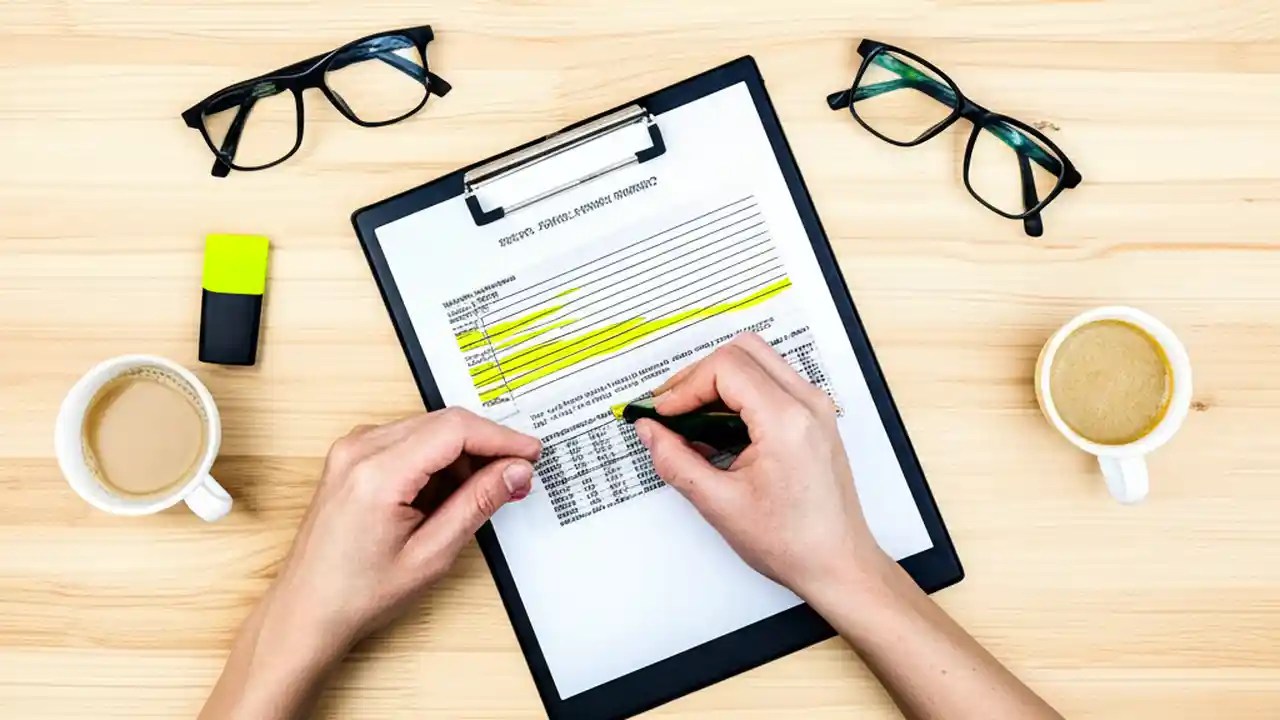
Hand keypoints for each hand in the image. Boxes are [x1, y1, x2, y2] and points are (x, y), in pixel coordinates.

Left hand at [202, 409, 540, 719]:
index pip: (455, 430)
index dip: (501, 438)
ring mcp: (351, 450)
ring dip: (462, 452)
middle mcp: (359, 451)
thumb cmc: (356, 593)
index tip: (529, 453)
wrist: (307, 609)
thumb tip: (514, 472)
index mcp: (377, 474)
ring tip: (482, 492)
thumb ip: (476, 505)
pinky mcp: (352, 456)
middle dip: (486, 445)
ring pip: (428, 428)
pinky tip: (450, 489)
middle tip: (515, 476)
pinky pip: (408, 438)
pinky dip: (437, 457)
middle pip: (443, 422)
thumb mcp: (431, 555)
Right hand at [634, 333, 891, 600]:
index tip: (663, 414)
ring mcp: (816, 408)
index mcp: (786, 421)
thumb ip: (676, 461)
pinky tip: (719, 429)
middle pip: (742, 352)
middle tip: (672, 408)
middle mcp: (808, 404)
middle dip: (700, 375)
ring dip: (720, 381)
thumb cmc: (794, 543)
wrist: (838, 564)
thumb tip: (650, 431)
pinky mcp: (815, 418)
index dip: (685, 386)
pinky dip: (741, 394)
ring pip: (759, 361)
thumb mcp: (720, 504)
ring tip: (692, 419)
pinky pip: (773, 383)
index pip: (726, 367)